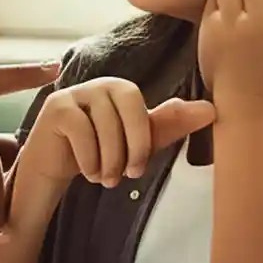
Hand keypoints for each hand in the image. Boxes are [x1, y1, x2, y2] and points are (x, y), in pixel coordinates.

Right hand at [17, 76, 215, 188]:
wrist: (51, 172)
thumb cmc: (98, 155)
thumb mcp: (136, 144)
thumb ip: (170, 125)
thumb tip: (211, 109)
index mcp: (118, 88)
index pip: (138, 102)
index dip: (141, 137)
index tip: (139, 168)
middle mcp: (95, 84)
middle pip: (122, 109)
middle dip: (127, 149)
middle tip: (124, 176)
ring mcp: (71, 94)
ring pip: (102, 124)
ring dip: (107, 161)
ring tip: (104, 178)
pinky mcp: (54, 109)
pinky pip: (80, 131)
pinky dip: (88, 160)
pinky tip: (86, 172)